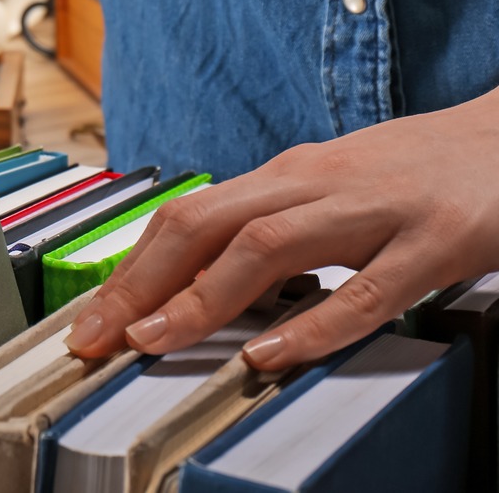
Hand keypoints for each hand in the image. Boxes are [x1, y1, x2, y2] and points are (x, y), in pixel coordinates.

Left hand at [64, 89, 498, 369]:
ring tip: (154, 341)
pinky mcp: (434, 241)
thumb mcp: (329, 190)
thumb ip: (271, 225)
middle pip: (203, 225)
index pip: (186, 218)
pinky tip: (270, 353)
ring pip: (266, 247)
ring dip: (200, 296)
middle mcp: (315, 184)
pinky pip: (365, 290)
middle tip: (95, 338)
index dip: (130, 269)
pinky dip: (312, 324)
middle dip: (139, 284)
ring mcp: (374, 210)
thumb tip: (196, 274)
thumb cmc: (415, 171)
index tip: (90, 318)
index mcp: (286, 176)